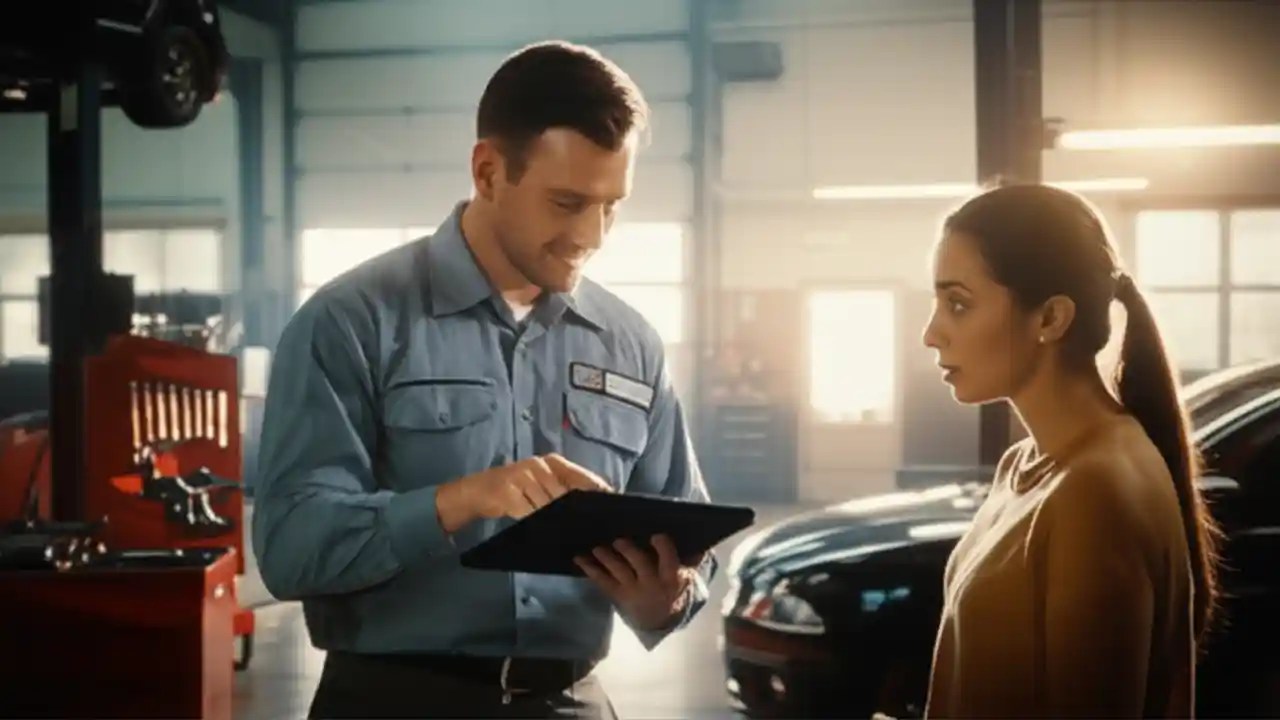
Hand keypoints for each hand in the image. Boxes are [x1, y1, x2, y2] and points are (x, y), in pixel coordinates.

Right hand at [436, 453, 611, 532]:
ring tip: (571, 533)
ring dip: (559, 521)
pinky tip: (546, 532)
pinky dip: (537, 522)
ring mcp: (522, 477)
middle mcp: (538, 466)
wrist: (477, 490)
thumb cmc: (514, 489)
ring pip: (549, 505)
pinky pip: (529, 513)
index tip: (612, 506)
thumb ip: (562, 488)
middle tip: (594, 527)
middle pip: (567, 494)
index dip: (597, 492)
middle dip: (579, 511)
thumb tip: (594, 502)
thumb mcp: (539, 481)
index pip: (582, 477)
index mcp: (551, 462)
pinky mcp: (507, 493)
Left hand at [574, 534, 697, 631]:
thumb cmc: (671, 587)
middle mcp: (650, 585)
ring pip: (618, 573)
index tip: (656, 535)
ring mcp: (631, 591)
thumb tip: (702, 544)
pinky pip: (602, 582)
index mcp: (670, 578)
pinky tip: (579, 558)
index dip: (663, 549)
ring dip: (606, 559)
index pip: (669, 562)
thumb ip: (691, 561)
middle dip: (630, 553)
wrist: (658, 619)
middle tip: (619, 540)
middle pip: (640, 566)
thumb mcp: (685, 577)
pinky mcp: (616, 595)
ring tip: (596, 548)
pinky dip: (590, 570)